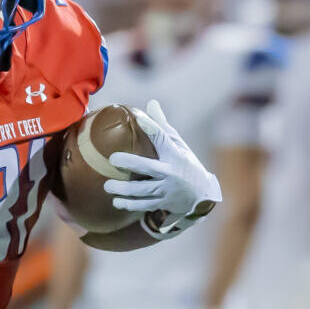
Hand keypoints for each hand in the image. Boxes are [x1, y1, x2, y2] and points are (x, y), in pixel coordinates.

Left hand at [105, 100, 222, 224]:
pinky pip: (144, 205)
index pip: (163, 137)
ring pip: (143, 190)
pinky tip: (117, 202)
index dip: (151, 127)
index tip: (138, 118)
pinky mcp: (163, 203)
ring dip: (124, 189)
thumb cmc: (185, 165)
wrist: (201, 195)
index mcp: (175, 155)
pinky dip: (130, 204)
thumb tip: (151, 103)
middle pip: (148, 167)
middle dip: (130, 163)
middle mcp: (171, 172)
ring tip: (108, 186)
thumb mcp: (178, 145)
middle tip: (112, 159)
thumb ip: (162, 127)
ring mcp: (167, 190)